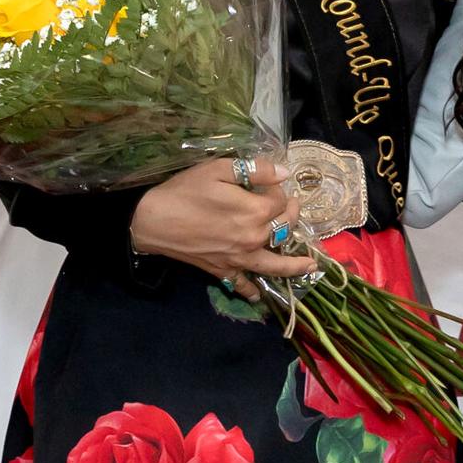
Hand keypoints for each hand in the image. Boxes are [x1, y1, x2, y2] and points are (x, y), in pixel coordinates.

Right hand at [130, 158, 315, 300]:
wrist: (152, 221)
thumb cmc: (185, 190)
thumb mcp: (219, 169)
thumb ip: (256, 170)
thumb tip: (285, 173)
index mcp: (254, 212)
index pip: (281, 201)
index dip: (279, 190)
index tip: (270, 183)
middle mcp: (253, 238)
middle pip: (284, 229)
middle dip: (291, 216)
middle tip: (291, 207)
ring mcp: (239, 258)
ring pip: (274, 265)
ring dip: (294, 266)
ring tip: (310, 267)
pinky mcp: (223, 270)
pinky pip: (242, 284)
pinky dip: (252, 290)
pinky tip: (260, 294)